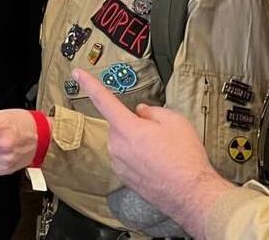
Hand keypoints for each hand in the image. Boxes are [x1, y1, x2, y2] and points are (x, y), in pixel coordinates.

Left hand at [74, 68, 231, 237]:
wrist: (192, 194)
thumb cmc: (185, 158)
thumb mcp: (175, 121)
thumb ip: (152, 111)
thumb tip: (141, 112)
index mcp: (126, 127)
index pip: (103, 99)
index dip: (89, 83)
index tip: (76, 73)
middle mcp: (116, 145)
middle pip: (120, 124)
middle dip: (136, 125)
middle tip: (160, 136)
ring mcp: (118, 163)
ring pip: (124, 142)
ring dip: (138, 143)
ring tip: (163, 154)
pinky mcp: (123, 177)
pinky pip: (127, 158)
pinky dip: (139, 158)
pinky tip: (158, 164)